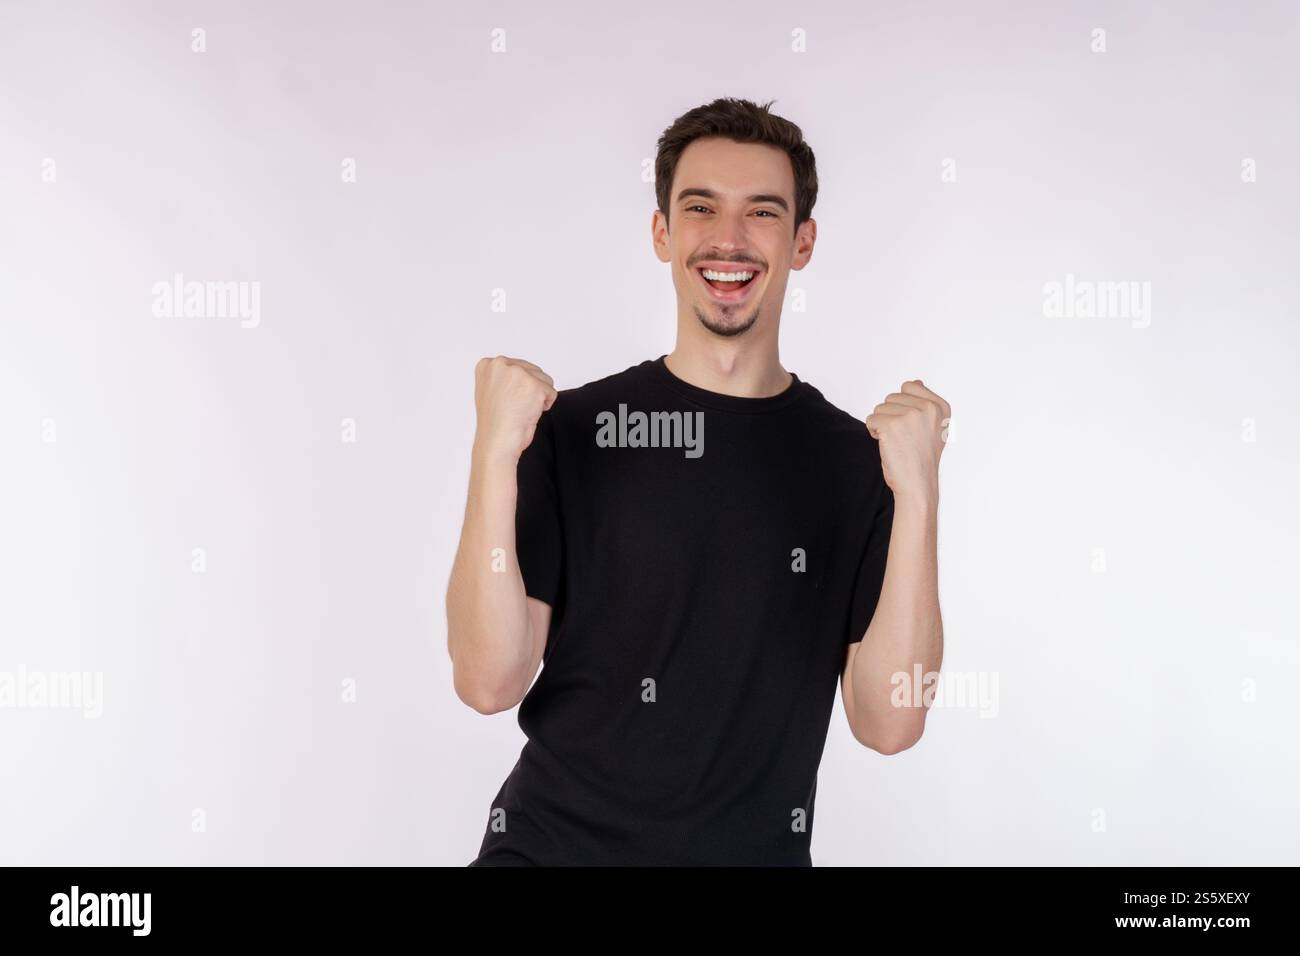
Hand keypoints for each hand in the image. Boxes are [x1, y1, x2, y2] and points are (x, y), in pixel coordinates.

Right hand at [473, 356, 557, 463]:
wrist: (497, 441)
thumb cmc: (495, 423)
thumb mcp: (492, 391)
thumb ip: (504, 378)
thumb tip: (521, 374)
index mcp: (487, 365)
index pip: (518, 366)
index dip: (519, 387)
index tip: (507, 400)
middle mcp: (500, 364)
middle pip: (533, 371)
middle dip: (530, 390)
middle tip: (515, 407)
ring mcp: (517, 373)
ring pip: (544, 379)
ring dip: (538, 397)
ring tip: (521, 409)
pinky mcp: (534, 385)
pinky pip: (552, 392)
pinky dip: (545, 405)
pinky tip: (529, 413)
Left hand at [865, 379, 949, 504]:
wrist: (917, 484)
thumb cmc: (921, 459)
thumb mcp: (932, 427)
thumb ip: (924, 403)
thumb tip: (916, 382)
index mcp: (940, 407)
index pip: (909, 386)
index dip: (902, 406)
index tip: (911, 426)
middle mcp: (927, 409)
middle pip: (891, 398)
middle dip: (891, 416)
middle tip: (903, 438)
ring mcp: (910, 416)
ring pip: (879, 408)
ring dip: (882, 425)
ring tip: (897, 442)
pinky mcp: (892, 426)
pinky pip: (871, 420)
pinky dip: (874, 432)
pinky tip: (888, 445)